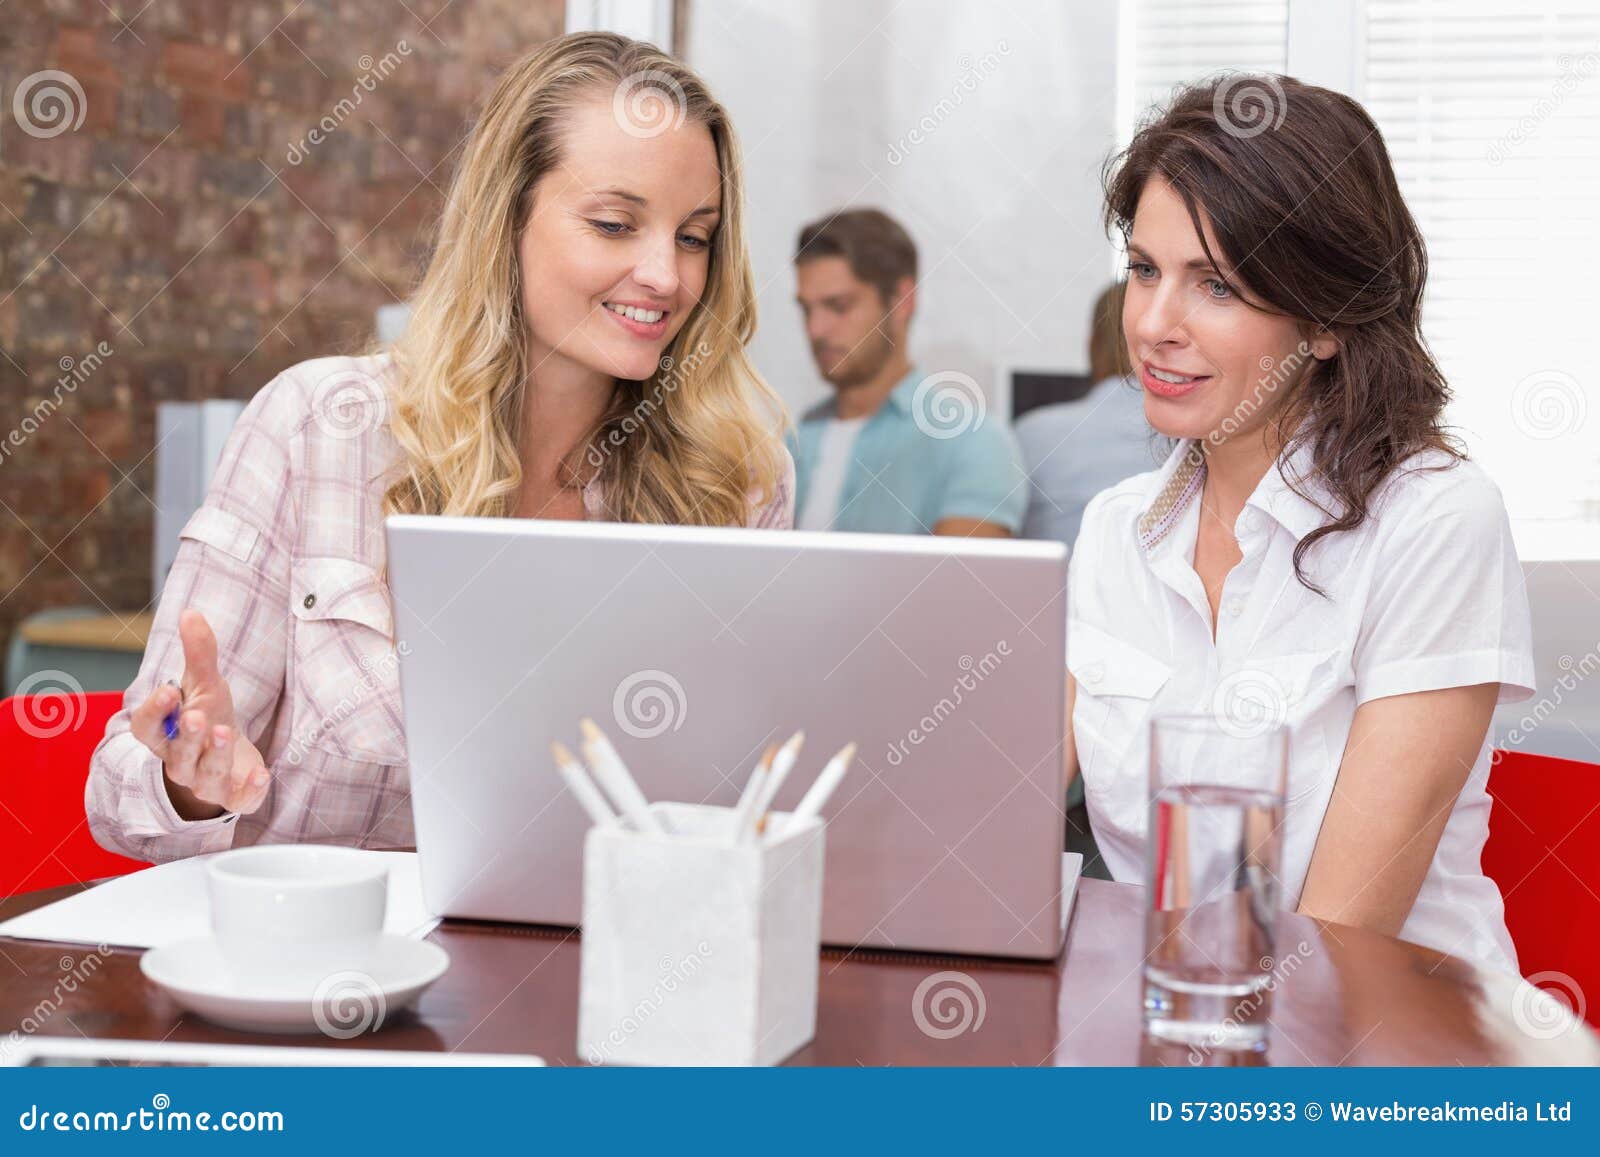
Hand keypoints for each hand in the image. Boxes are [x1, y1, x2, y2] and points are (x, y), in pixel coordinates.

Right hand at [129, 609, 270, 820]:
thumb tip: (190, 613)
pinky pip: (239, 800)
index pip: (147, 727)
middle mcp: (179, 761)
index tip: (169, 691)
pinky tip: (262, 774)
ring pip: (203, 776)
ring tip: (225, 732)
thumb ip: (199, 653)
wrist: (228, 754)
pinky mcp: (233, 795)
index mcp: (163, 735)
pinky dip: (249, 790)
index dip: (155, 711)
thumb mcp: (205, 684)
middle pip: (177, 753)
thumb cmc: (208, 715)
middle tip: (198, 715)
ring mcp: (205, 782)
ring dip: (213, 756)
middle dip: (188, 736)